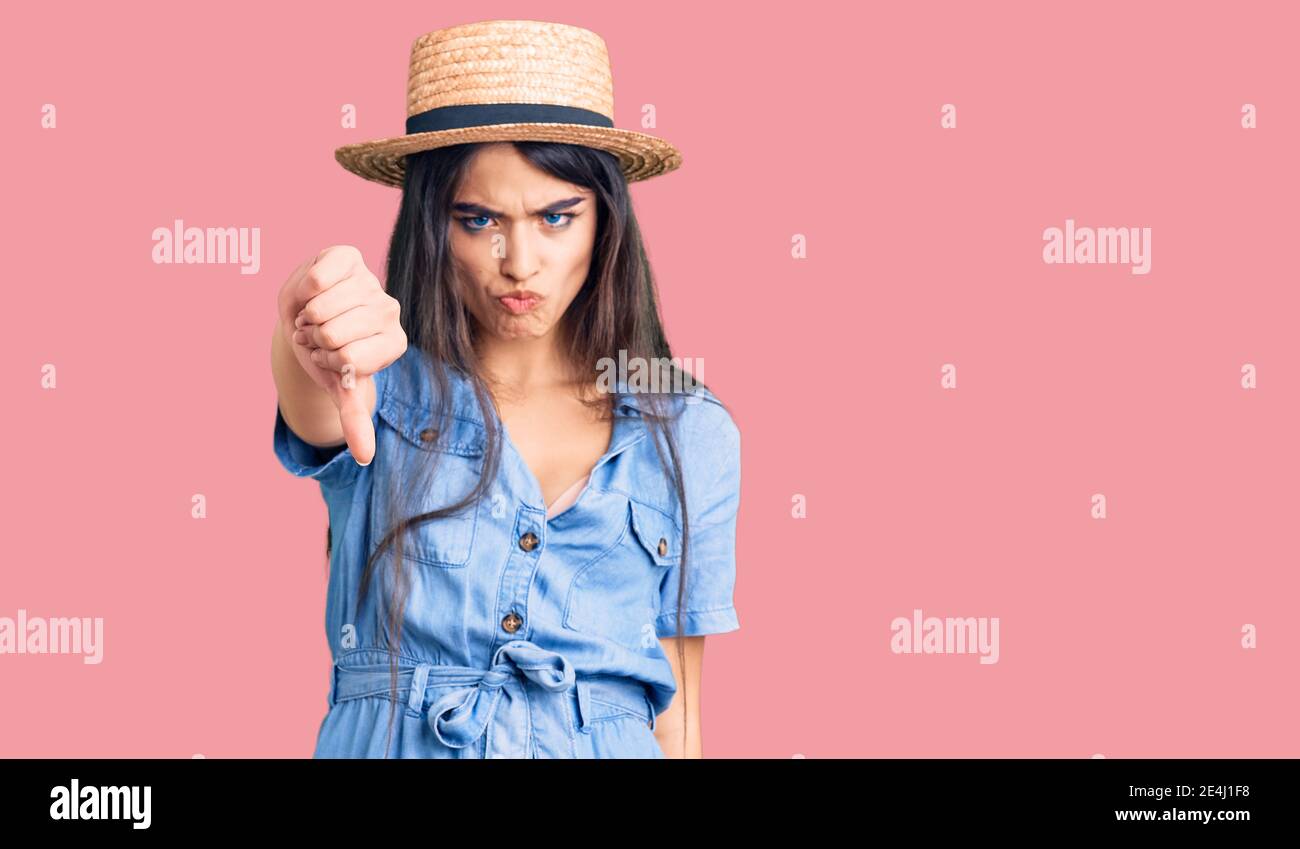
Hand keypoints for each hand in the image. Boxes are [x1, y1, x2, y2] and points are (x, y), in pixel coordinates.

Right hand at [276, 245, 406, 464]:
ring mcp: (371, 282)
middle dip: (313, 340)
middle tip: (318, 336)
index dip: (327, 362)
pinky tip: (312, 291)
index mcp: (393, 344)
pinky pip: (320, 277)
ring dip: (305, 316)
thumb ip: (353, 417)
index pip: (350, 361)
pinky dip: (304, 289)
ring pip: (323, 308)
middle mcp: (390, 312)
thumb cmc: (326, 353)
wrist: (307, 315)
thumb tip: (364, 457)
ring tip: (313, 316)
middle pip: (334, 335)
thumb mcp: (338, 386)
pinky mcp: (349, 257)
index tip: (330, 359)